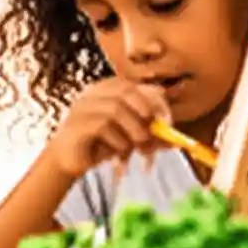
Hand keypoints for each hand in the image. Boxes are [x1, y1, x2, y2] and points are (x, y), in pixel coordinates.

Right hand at [50, 78, 170, 176]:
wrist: (70, 161)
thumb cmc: (100, 145)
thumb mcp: (130, 138)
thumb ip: (150, 135)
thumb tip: (177, 141)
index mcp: (107, 90)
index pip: (136, 85)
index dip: (155, 101)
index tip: (168, 121)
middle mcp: (93, 93)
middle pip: (126, 91)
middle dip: (146, 113)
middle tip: (154, 134)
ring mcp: (82, 107)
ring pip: (115, 108)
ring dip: (134, 131)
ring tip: (139, 148)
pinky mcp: (76, 124)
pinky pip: (103, 126)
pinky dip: (118, 141)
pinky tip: (119, 153)